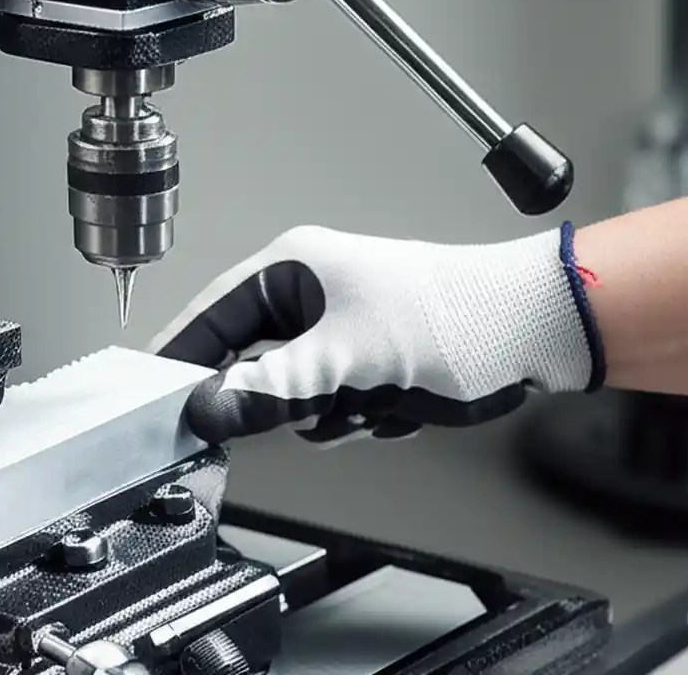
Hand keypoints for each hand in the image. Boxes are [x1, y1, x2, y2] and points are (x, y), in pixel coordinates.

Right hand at [150, 224, 602, 444]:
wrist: (531, 334)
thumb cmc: (452, 318)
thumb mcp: (347, 357)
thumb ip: (269, 386)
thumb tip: (207, 407)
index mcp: (291, 269)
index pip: (209, 317)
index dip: (180, 360)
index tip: (155, 404)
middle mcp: (308, 298)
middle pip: (249, 365)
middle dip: (280, 397)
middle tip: (313, 403)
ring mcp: (337, 334)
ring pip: (289, 397)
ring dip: (325, 413)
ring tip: (372, 397)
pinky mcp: (363, 367)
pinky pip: (327, 411)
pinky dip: (354, 418)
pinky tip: (391, 405)